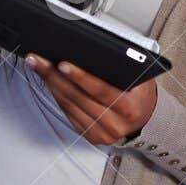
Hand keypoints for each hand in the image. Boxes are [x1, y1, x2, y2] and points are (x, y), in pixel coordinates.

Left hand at [26, 55, 157, 146]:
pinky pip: (68, 113)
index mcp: (130, 108)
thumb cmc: (141, 91)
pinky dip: (56, 95)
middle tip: (39, 59)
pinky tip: (49, 81)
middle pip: (78, 97)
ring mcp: (102, 133)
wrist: (146, 115)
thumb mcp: (140, 76)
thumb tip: (91, 49)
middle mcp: (116, 124)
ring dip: (51, 84)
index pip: (101, 90)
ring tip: (39, 65)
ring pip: (69, 105)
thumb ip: (121, 66)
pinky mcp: (90, 135)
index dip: (80, 77)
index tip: (62, 64)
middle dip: (55, 76)